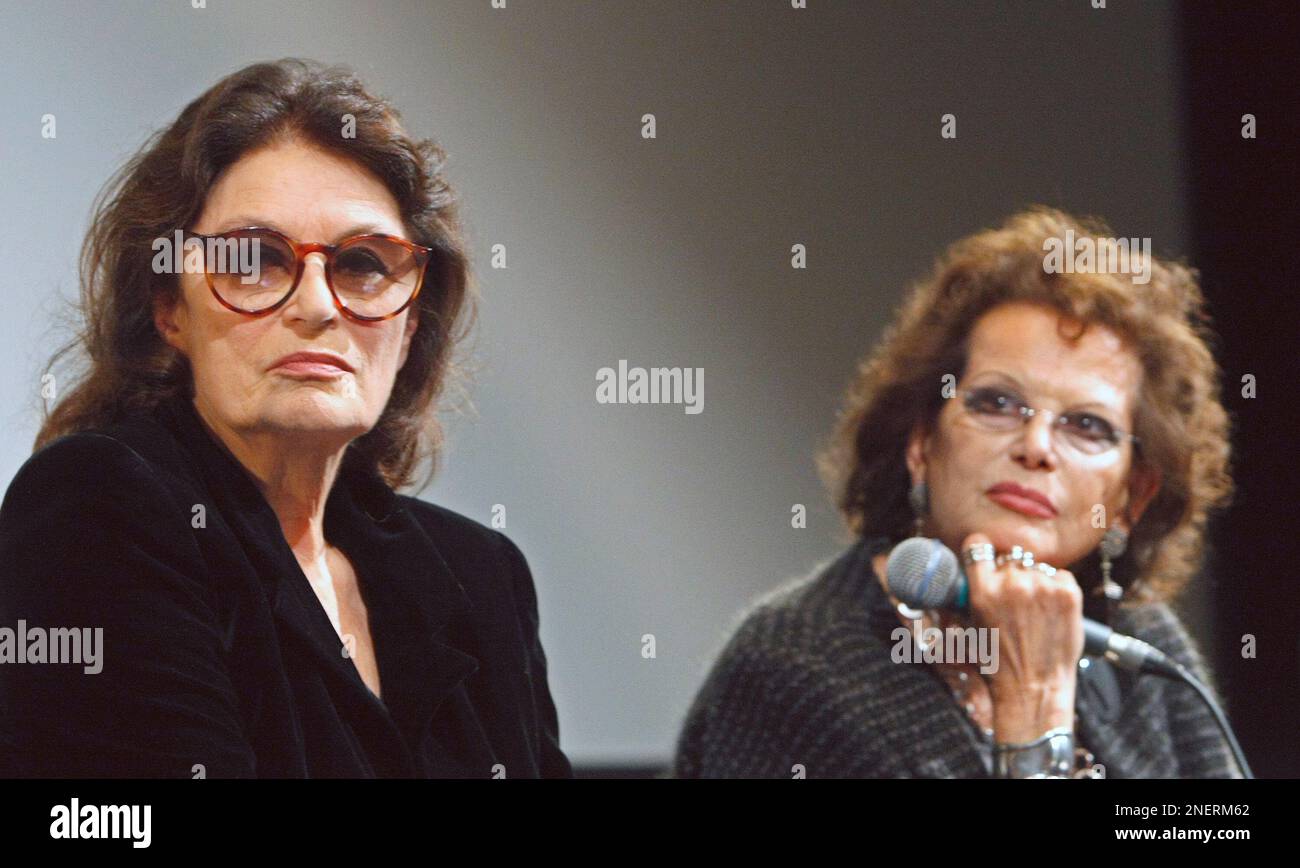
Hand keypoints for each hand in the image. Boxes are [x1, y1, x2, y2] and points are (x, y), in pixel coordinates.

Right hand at [961, 532, 1084, 742]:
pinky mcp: (1068, 593)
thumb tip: (977, 571)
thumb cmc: (1001, 663)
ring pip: (1036, 568)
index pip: (978, 546)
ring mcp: (1042, 587)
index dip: (981, 550)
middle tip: (1014, 601)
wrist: (1034, 687)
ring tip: (1035, 611)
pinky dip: (1057, 588)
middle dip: (1010, 575)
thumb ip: (976, 593)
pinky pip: (1060, 576)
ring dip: (1035, 582)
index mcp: (983, 591)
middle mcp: (1012, 584)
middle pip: (1009, 559)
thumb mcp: (974, 625)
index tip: (985, 555)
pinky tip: (1051, 610)